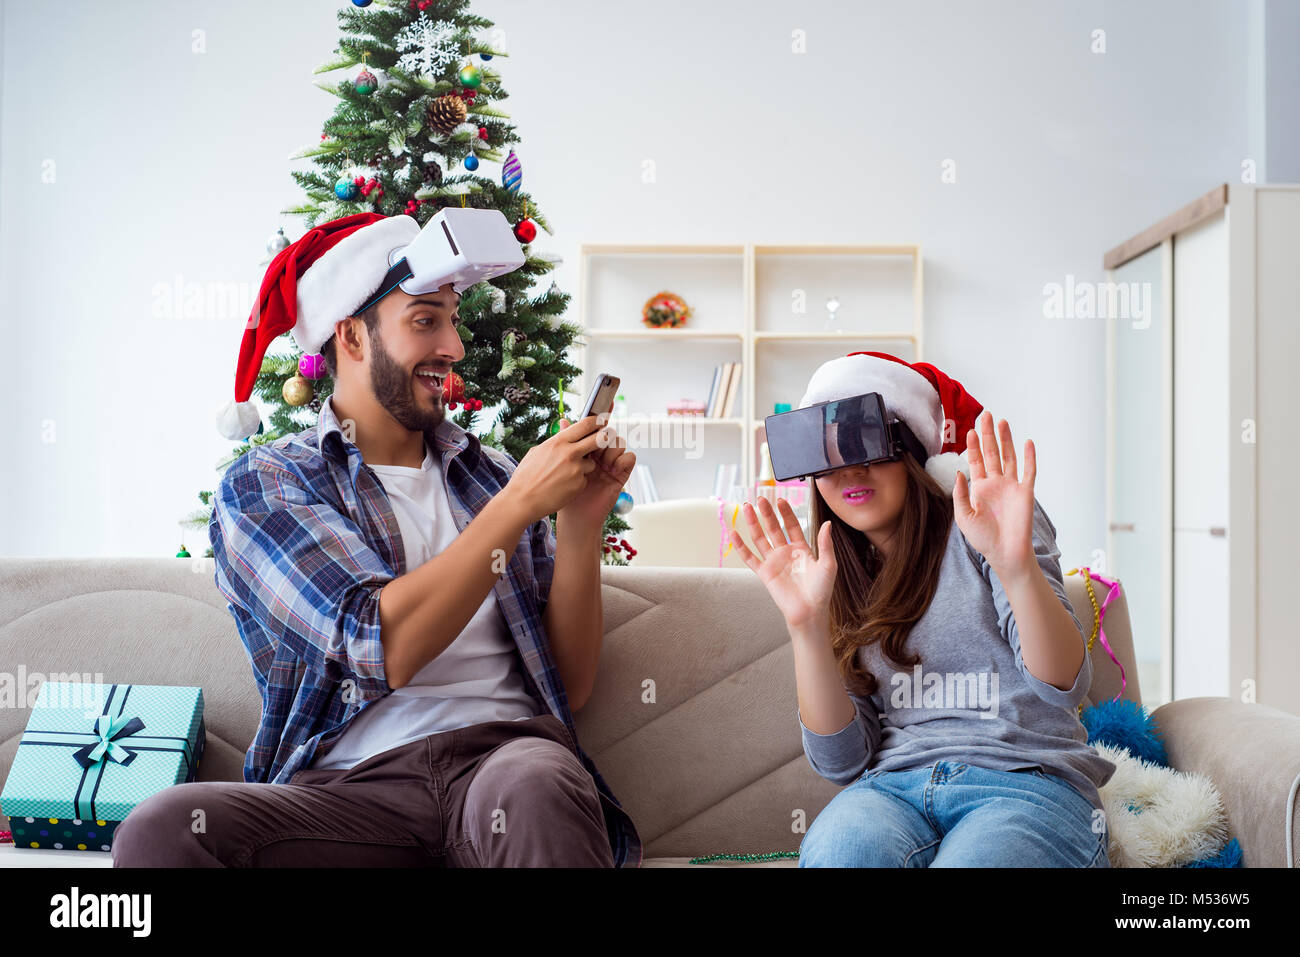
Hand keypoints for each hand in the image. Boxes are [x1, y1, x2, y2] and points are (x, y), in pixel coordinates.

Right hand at [507, 413, 611, 520]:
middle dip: (604, 438)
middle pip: (599, 439)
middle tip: (605, 438)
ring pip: (591, 463)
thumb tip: (565, 427)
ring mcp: (576, 470)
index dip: (597, 421)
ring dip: (584, 467)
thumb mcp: (537, 451)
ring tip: (565, 474)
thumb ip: (555, 440)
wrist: (522, 501)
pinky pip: (584, 479)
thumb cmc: (526, 475)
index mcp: (558, 441)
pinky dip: (577, 482)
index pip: (586, 425)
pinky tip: (563, 486)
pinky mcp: (579, 485)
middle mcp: (570, 453)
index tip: (602, 420)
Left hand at [553, 414, 635, 528]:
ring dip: (610, 449)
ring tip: (601, 462)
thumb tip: (563, 420)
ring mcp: (611, 463)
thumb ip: (565, 440)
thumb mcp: (562, 462)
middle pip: (609, 432)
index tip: (606, 398)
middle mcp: (600, 453)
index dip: (602, 414)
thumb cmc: (565, 490)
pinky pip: (630, 458)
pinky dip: (623, 459)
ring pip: (619, 443)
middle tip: (594, 447)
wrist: (574, 514)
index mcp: (586, 448)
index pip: (596, 428)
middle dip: (604, 436)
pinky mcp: (620, 474)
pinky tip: (612, 468)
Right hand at [729, 497, 836, 630]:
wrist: (809, 612)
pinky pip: (750, 558)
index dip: (786, 513)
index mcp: (801, 549)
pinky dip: (741, 546)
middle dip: (767, 513)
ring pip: (760, 538)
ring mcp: (773, 562)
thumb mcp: (828, 564)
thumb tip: (827, 523)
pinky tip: (734, 533)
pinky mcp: (764, 573)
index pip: (792, 525)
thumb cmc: (821, 591)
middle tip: (761, 499)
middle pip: (774, 528)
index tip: (780, 500)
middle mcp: (786, 553)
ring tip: (747, 508)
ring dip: (754, 524)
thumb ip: (825, 544)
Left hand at [953, 410, 1035, 578]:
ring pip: (1009, 457)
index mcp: (979, 488)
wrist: (1004, 552)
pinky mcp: (1025, 492)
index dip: (972, 446)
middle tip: (986, 416)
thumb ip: (960, 494)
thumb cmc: (983, 538)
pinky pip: (1029, 471)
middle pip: (992, 453)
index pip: (975, 461)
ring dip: (1006, 440)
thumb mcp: (963, 516)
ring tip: (1003, 422)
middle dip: (988, 435)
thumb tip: (959, 472)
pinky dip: (1029, 457)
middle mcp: (995, 483)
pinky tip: (1027, 443)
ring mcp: (1011, 486)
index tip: (970, 430)